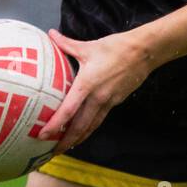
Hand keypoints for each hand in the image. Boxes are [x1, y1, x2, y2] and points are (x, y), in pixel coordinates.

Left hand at [38, 28, 156, 155]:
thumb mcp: (88, 46)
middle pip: (79, 126)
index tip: (42, 135)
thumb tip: (50, 34)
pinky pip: (99, 119)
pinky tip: (84, 132)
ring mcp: (108, 101)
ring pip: (91, 126)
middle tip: (52, 152)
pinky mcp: (116, 101)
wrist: (144, 52)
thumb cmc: (116, 47)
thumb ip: (66, 44)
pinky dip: (90, 128)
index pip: (68, 110)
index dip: (55, 125)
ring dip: (78, 139)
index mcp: (87, 84)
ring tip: (66, 147)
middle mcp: (97, 98)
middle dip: (65, 141)